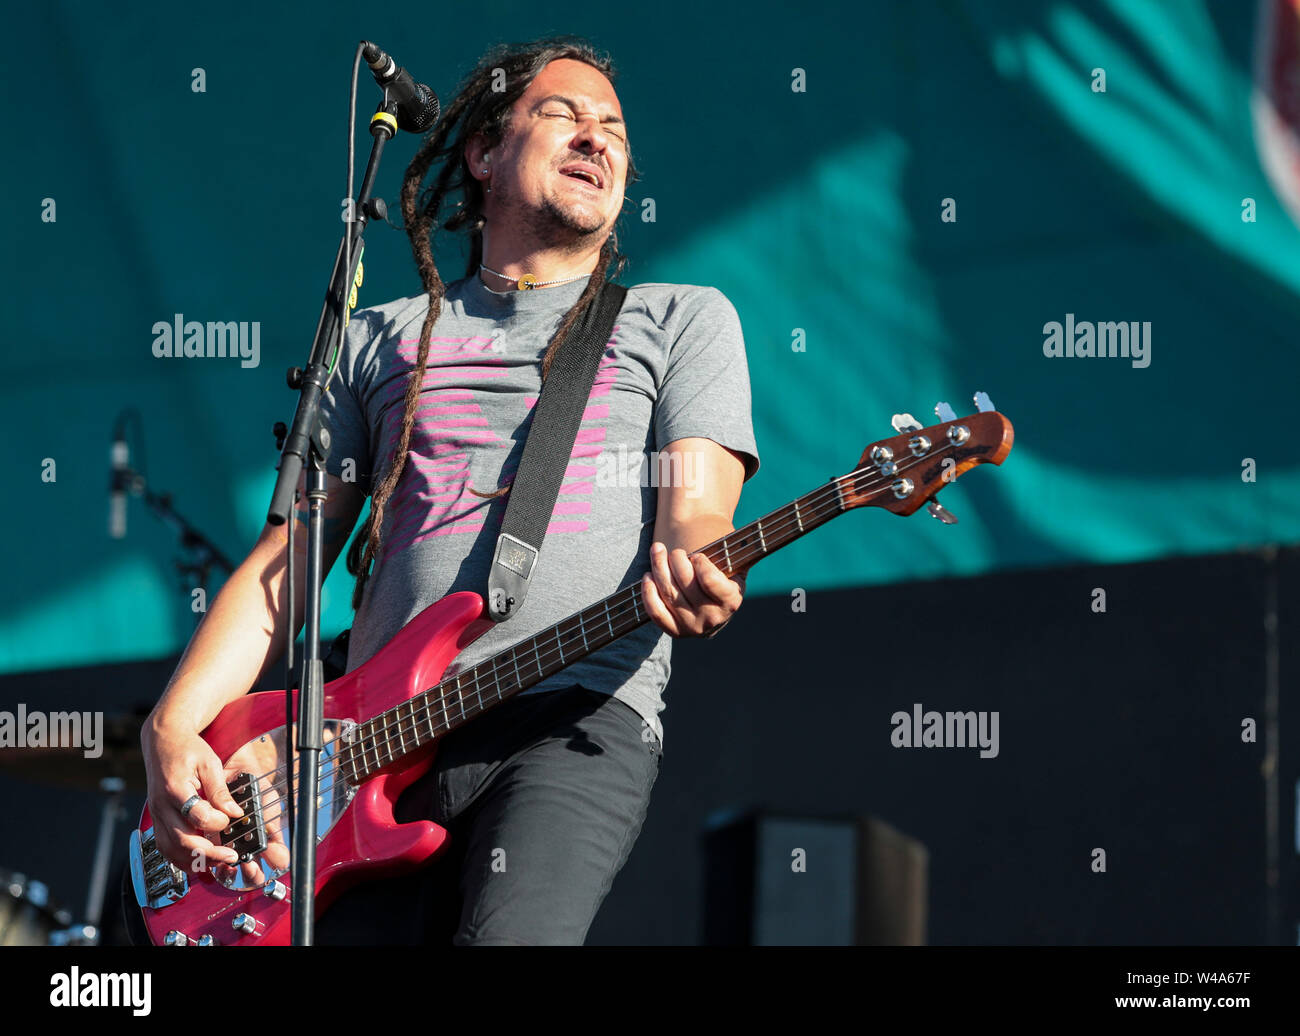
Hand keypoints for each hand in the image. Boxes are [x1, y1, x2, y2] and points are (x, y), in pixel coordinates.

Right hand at [142, 716, 243, 872]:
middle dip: (209, 853)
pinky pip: (165, 846)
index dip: (218, 822)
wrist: (162, 741)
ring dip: (194, 861)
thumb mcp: (210, 763)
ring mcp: (156, 815)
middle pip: (182, 841)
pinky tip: (200, 859)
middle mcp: (161, 806)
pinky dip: (181, 858)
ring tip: (218, 861)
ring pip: (170, 850)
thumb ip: (221, 790)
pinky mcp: (157, 820)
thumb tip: (234, 813)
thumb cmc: (187, 749)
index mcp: (175, 789)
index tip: (233, 818)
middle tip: (231, 856)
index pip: (197, 817)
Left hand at [641, 541, 744, 637]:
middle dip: (676, 559)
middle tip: (676, 551)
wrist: (713, 597)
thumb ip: (728, 548)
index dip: (699, 563)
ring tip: (658, 551)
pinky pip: (656, 612)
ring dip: (658, 566)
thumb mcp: (731, 558)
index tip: (696, 555)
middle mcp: (713, 618)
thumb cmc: (720, 569)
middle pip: (685, 582)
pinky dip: (648, 591)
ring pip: (668, 593)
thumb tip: (723, 525)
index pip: (710, 580)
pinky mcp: (675, 631)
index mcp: (732, 600)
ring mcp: (693, 628)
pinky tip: (648, 575)